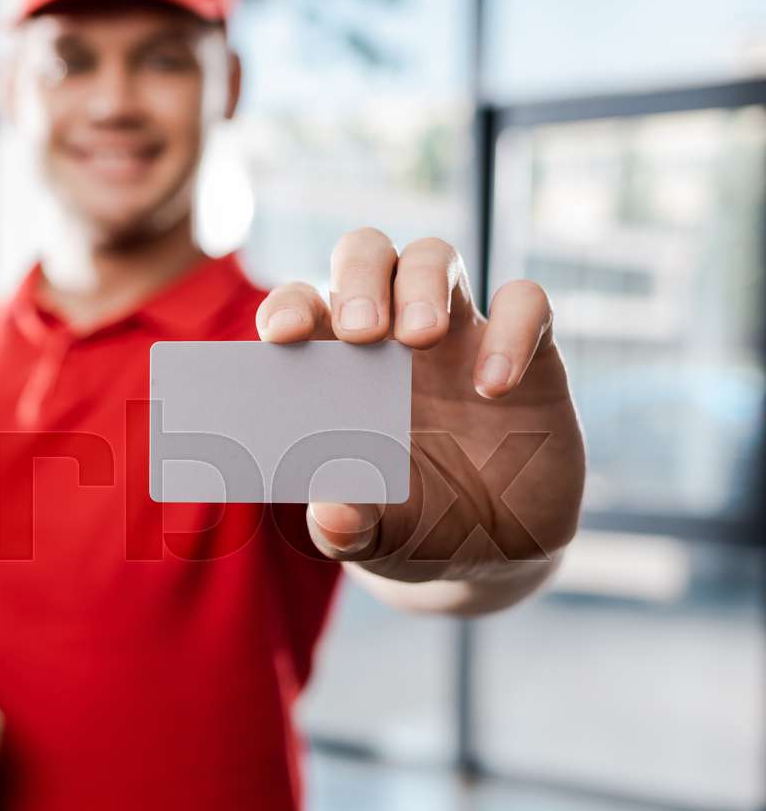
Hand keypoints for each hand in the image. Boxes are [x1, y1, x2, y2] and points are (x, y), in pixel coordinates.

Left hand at [255, 229, 584, 594]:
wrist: (490, 555)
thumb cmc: (410, 527)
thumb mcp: (373, 539)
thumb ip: (345, 526)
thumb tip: (331, 513)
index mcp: (336, 368)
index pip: (302, 308)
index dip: (288, 307)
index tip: (281, 336)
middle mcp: (392, 338)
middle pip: (367, 255)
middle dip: (359, 278)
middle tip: (362, 331)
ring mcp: (460, 338)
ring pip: (435, 258)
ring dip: (423, 283)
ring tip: (420, 338)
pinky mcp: (530, 352)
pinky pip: (527, 302)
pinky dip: (511, 330)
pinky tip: (493, 387)